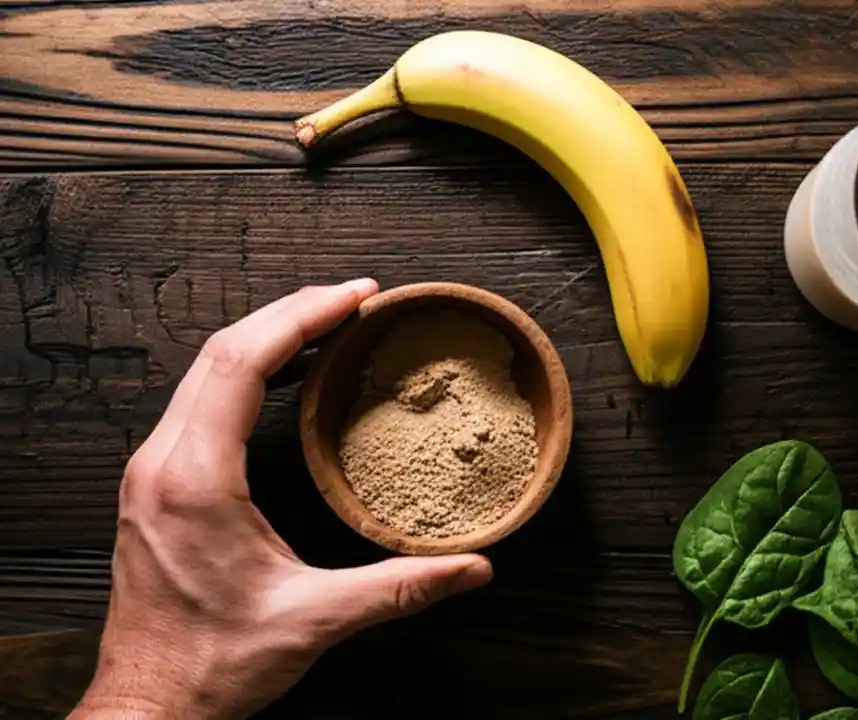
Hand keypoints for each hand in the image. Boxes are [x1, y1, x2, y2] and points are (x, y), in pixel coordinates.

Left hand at [71, 280, 492, 718]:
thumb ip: (399, 589)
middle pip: (222, 351)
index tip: (354, 297)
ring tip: (327, 325)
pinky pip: (198, 400)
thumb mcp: (315, 621)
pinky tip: (284, 377)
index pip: (244, 362)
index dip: (303, 317)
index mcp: (195, 479)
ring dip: (266, 337)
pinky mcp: (156, 486)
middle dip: (291, 312)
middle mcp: (163, 464)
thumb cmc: (212, 664)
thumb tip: (472, 569)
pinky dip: (245, 371)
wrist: (150, 705)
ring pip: (204, 371)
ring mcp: (152, 473)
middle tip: (354, 298)